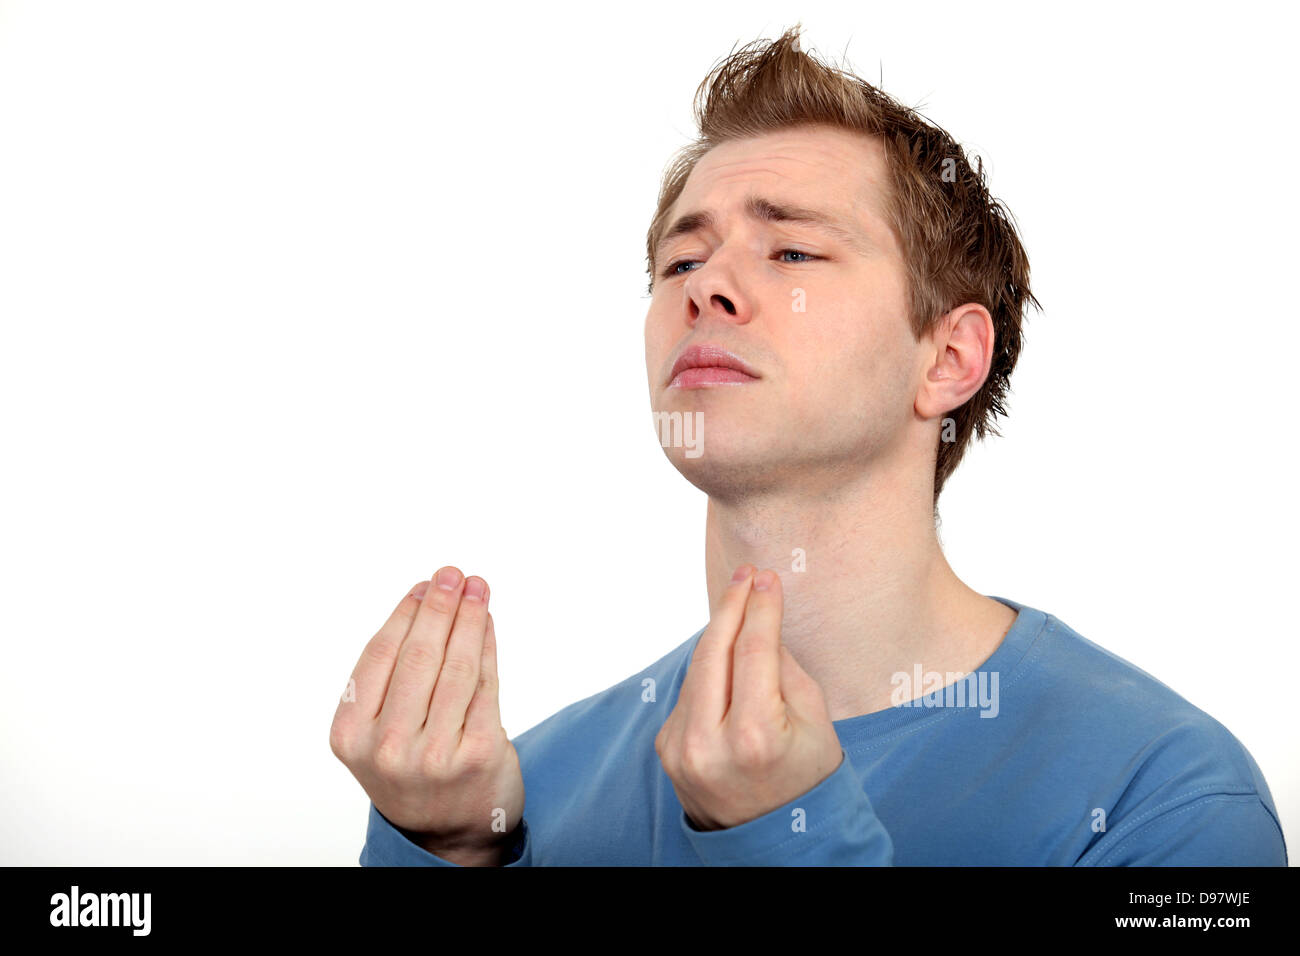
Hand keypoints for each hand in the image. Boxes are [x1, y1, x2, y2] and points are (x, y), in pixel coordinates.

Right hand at [330, 567, 523, 865]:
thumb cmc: (411, 768)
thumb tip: (425, 601)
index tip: (425, 584)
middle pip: (419, 656)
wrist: (446, 834)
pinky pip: (484, 687)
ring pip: (455, 667)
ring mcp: (433, 755)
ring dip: (469, 620)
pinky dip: (487, 649)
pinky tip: (488, 626)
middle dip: (440, 607)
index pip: (381, 655)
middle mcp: (386, 747)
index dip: (406, 613)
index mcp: (350, 735)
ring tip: (478, 589)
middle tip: (454, 574)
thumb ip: (390, 678)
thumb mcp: (377, 731)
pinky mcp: (477, 755)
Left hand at [654, 565, 843, 830]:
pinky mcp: (667, 749)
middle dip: (730, 607)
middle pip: (713, 652)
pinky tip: (725, 655)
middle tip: (745, 574)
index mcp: (754, 737)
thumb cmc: (805, 774)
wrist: (772, 837)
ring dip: (718, 635)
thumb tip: (759, 616)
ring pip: (698, 669)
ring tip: (739, 602)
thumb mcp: (816, 721)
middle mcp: (709, 743)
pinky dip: (709, 671)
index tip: (766, 578)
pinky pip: (690, 693)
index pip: (753, 652)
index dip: (760, 609)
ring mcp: (681, 748)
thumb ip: (785, 667)